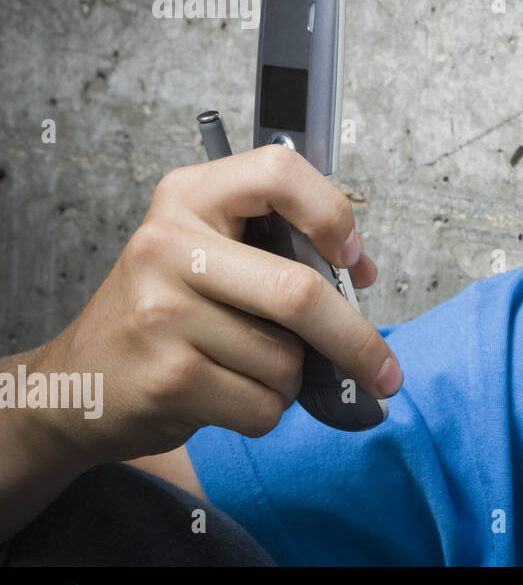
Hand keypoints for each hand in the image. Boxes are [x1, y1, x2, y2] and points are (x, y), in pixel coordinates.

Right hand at [36, 142, 399, 466]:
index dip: (332, 214)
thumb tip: (357, 273)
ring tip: (247, 368)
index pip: (279, 174)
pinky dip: (265, 410)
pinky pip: (263, 405)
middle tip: (384, 369)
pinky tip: (226, 395)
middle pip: (299, 291)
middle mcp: (168, 245)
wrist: (77, 381)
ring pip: (285, 359)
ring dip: (289, 380)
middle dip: (355, 340)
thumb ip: (278, 247)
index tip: (352, 259)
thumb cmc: (164, 312)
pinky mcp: (167, 378)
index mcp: (188, 197)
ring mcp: (163, 313)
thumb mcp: (208, 252)